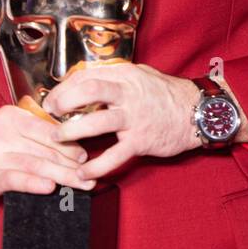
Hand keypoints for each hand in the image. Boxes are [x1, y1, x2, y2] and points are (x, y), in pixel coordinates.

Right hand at [0, 104, 94, 196]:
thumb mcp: (16, 124)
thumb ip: (41, 129)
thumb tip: (76, 143)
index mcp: (13, 117)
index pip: (47, 131)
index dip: (68, 144)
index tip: (84, 155)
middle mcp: (3, 134)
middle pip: (45, 150)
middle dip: (71, 164)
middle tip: (88, 173)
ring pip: (36, 166)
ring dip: (62, 176)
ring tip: (80, 183)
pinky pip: (17, 180)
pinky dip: (35, 184)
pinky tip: (50, 187)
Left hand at [43, 63, 203, 181]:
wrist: (197, 113)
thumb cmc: (165, 94)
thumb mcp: (140, 75)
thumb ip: (114, 78)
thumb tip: (81, 82)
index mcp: (125, 75)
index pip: (87, 76)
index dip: (64, 87)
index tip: (52, 98)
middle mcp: (129, 93)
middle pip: (89, 91)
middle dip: (64, 101)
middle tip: (50, 112)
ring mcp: (135, 117)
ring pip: (97, 121)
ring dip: (72, 130)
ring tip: (58, 138)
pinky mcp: (141, 140)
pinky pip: (114, 156)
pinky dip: (96, 166)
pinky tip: (82, 173)